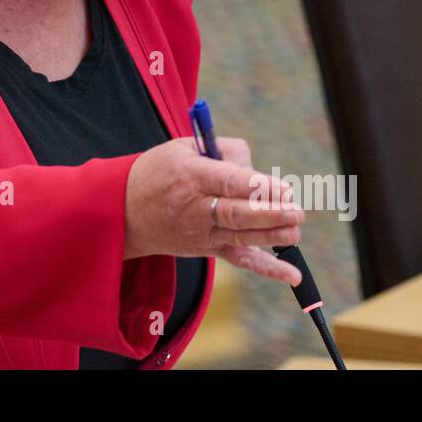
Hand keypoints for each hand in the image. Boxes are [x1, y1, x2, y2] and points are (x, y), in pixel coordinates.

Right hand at [124, 135, 304, 286]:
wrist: (124, 211)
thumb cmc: (159, 171)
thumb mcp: (183, 147)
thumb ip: (223, 150)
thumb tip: (257, 168)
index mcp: (190, 176)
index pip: (228, 183)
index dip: (257, 187)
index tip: (283, 188)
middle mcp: (196, 208)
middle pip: (237, 214)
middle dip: (270, 213)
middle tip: (296, 211)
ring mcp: (202, 233)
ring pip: (241, 236)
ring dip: (272, 236)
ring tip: (295, 230)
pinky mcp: (207, 249)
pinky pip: (239, 259)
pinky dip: (267, 269)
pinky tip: (292, 275)